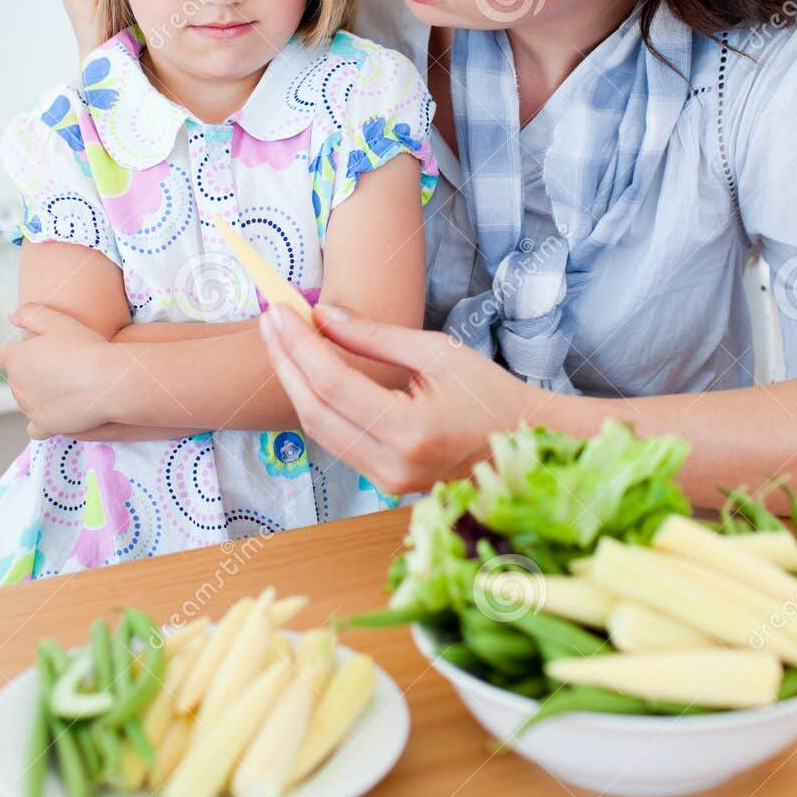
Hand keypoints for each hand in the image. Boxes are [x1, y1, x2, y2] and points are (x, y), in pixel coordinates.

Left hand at [0, 302, 115, 439]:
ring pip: (26, 402)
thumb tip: (12, 316)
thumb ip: (30, 314)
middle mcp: (16, 385)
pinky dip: (43, 423)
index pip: (3, 356)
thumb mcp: (58, 321)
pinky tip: (58, 413)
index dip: (20, 353)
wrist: (107, 381)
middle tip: (59, 367)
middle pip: (16, 379)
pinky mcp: (43, 426)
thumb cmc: (85, 348)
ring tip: (67, 386)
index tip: (39, 352)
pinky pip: (35, 428)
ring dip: (38, 396)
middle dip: (31, 374)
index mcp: (16, 359)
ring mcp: (29, 408)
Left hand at [258, 303, 547, 494]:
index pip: (332, 383)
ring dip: (295, 383)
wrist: (526, 442)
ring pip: (319, 430)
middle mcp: (392, 465)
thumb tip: (321, 314)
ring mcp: (386, 482)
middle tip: (269, 320)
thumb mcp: (437, 352)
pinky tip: (308, 372)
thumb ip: (374, 336)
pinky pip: (337, 442)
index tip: (278, 311)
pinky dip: (317, 405)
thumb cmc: (491, 393)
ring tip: (283, 340)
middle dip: (285, 362)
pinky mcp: (385, 485)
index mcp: (410, 430)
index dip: (298, 344)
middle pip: (314, 410)